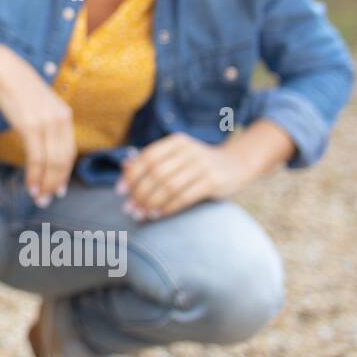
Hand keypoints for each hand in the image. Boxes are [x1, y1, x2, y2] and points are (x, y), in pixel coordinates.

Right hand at [0, 45, 75, 204]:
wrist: (2, 70)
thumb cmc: (16, 88)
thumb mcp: (40, 105)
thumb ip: (46, 123)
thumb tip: (43, 144)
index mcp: (65, 116)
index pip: (70, 152)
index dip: (64, 173)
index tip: (59, 188)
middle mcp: (60, 120)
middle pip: (63, 160)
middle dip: (56, 183)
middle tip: (48, 199)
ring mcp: (46, 123)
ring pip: (51, 162)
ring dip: (45, 183)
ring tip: (38, 197)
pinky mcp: (31, 126)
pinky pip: (36, 157)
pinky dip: (34, 175)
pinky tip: (30, 185)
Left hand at [118, 132, 245, 220]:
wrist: (236, 165)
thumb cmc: (198, 163)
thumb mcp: (177, 155)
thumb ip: (152, 160)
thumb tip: (124, 167)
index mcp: (176, 142)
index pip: (147, 157)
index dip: (131, 175)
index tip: (120, 191)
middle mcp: (189, 150)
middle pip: (156, 173)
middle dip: (139, 193)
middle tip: (129, 208)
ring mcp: (202, 165)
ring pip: (169, 186)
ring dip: (151, 203)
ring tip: (141, 214)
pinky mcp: (213, 181)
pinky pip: (185, 196)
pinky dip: (168, 207)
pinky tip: (159, 214)